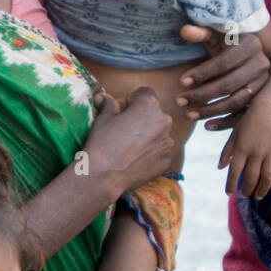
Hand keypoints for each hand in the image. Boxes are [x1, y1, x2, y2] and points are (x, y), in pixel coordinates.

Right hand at [83, 86, 174, 200]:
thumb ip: (108, 104)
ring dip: (147, 134)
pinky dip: (150, 151)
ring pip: (158, 132)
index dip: (130, 100)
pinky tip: (133, 158)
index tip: (119, 112)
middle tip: (122, 129)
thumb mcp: (103, 118)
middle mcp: (164, 121)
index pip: (144, 93)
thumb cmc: (102, 143)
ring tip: (128, 147)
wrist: (105, 176)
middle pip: (153, 113)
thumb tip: (103, 97)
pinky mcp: (167, 160)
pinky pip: (159, 149)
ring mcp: (167, 142)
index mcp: (149, 106)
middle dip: (140, 117)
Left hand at [177, 25, 269, 130]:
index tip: (181, 81)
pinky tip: (207, 126)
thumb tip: (184, 30)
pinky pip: (245, 115)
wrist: (249, 56)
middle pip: (229, 84)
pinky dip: (227, 123)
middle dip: (202, 94)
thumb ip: (201, 32)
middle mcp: (262, 64)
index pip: (224, 62)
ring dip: (211, 110)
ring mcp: (264, 84)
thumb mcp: (216, 35)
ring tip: (189, 114)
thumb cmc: (227, 43)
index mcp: (251, 45)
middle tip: (179, 101)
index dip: (202, 73)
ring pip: (237, 101)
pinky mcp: (263, 100)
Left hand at [218, 101, 270, 197]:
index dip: (231, 185)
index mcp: (241, 148)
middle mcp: (256, 152)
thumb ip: (227, 152)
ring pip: (267, 177)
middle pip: (252, 178)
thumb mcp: (234, 134)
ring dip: (262, 190)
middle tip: (244, 195)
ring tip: (258, 196)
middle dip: (247, 189)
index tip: (228, 193)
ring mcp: (270, 152)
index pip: (235, 172)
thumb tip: (221, 168)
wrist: (268, 109)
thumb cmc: (247, 122)